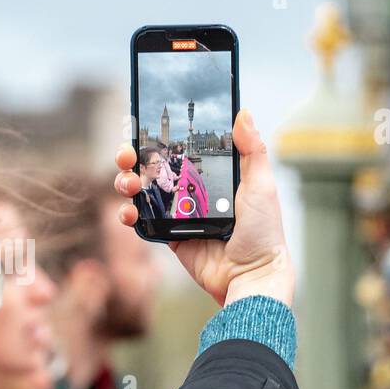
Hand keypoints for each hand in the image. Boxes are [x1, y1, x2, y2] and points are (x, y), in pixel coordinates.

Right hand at [114, 110, 293, 307]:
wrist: (251, 275)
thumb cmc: (263, 232)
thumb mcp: (260, 185)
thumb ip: (252, 150)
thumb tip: (243, 113)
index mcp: (212, 175)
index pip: (179, 149)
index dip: (158, 138)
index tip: (141, 127)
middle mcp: (192, 191)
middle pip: (153, 167)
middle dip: (133, 158)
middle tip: (126, 154)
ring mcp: (178, 214)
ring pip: (142, 191)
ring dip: (127, 182)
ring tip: (128, 183)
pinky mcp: (169, 237)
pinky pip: (142, 221)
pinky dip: (129, 214)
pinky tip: (129, 211)